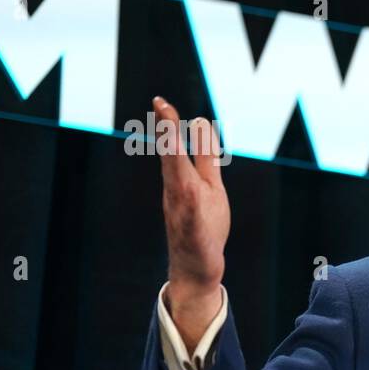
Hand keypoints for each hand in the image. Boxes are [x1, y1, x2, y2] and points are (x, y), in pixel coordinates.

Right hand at [155, 96, 230, 349]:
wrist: (195, 268)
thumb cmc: (203, 225)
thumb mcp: (208, 185)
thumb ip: (205, 156)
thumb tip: (201, 123)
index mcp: (183, 180)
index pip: (176, 147)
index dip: (169, 125)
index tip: (160, 101)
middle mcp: (179, 193)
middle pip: (173, 160)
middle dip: (167, 135)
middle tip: (161, 108)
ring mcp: (184, 214)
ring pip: (179, 185)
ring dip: (176, 163)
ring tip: (171, 139)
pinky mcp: (195, 235)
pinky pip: (192, 220)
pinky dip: (190, 207)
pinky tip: (190, 196)